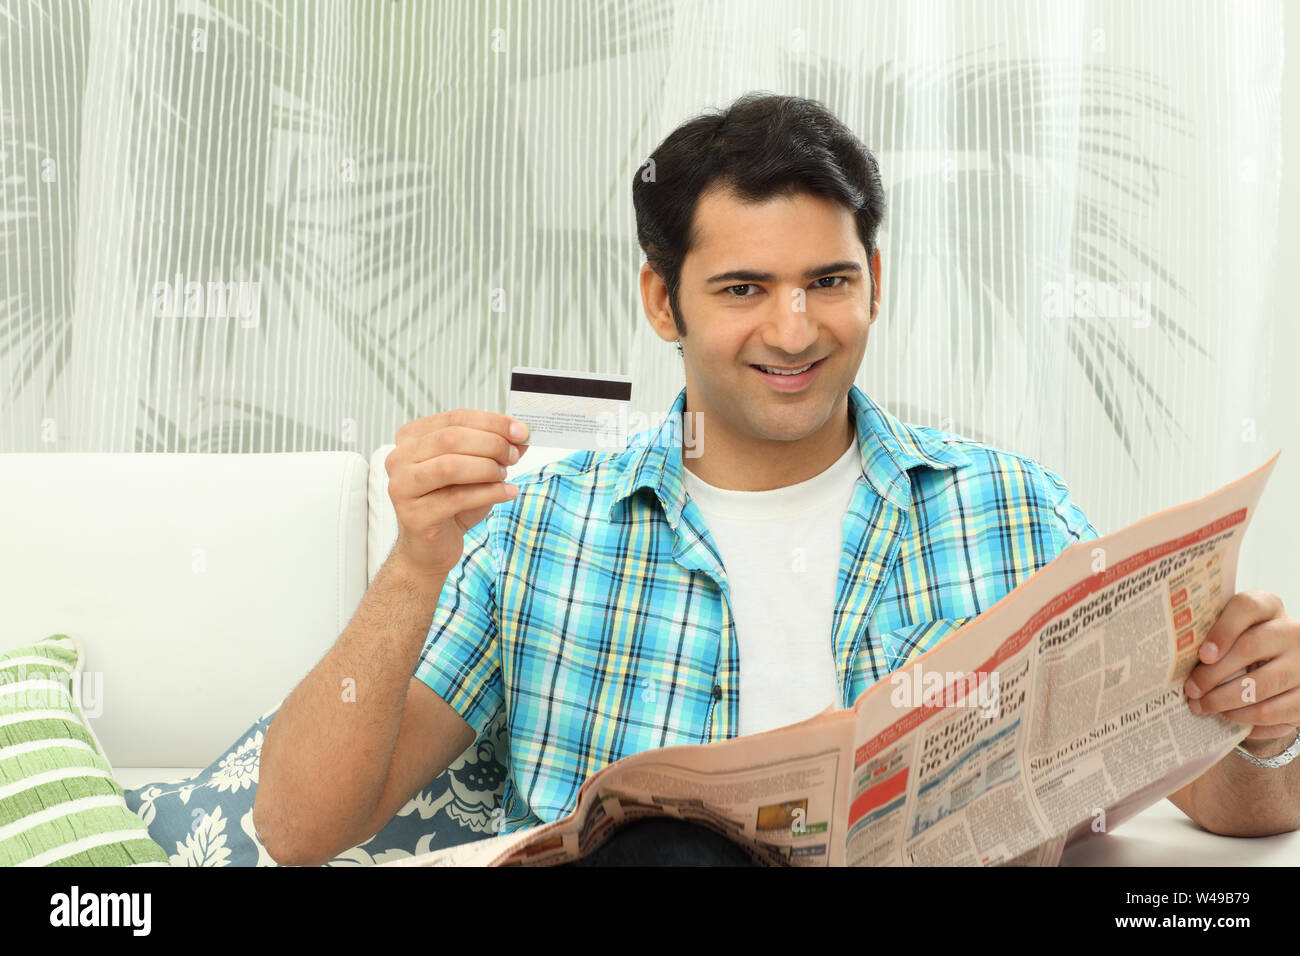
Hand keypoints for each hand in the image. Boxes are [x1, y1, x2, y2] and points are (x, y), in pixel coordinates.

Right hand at [385, 409, 528, 576]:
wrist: (431, 547)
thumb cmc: (452, 503)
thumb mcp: (477, 469)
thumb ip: (496, 449)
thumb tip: (522, 435)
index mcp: (411, 437)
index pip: (456, 418)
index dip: (493, 422)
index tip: (521, 431)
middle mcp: (399, 458)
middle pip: (451, 438)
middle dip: (491, 444)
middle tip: (514, 456)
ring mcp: (402, 487)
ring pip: (450, 466)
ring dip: (487, 468)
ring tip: (505, 476)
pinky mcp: (413, 515)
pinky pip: (457, 498)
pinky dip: (489, 493)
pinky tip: (508, 493)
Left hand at [1183, 590, 1299, 743]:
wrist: (1288, 664)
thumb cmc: (1246, 644)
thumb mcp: (1234, 631)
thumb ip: (1211, 633)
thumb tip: (1172, 655)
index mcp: (1269, 607)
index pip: (1247, 606)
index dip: (1222, 630)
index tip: (1202, 654)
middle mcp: (1292, 632)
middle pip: (1249, 648)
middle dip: (1212, 674)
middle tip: (1191, 689)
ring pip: (1260, 685)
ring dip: (1224, 700)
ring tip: (1202, 706)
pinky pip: (1272, 712)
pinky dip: (1245, 718)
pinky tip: (1227, 715)